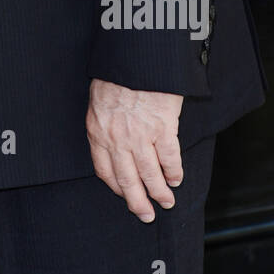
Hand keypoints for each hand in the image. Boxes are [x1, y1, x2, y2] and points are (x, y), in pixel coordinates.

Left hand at [86, 79, 182, 221]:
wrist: (134, 57)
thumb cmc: (115, 74)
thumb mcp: (98, 99)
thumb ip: (104, 123)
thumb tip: (112, 140)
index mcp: (98, 132)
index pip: (103, 171)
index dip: (115, 187)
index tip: (124, 195)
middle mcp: (117, 139)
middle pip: (127, 180)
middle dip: (137, 202)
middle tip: (146, 215)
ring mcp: (140, 136)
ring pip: (150, 175)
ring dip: (159, 192)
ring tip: (166, 202)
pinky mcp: (163, 128)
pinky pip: (169, 159)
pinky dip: (174, 172)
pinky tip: (176, 179)